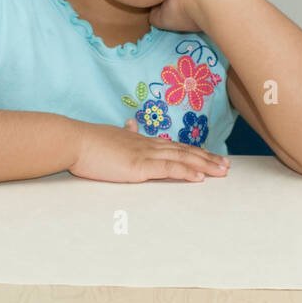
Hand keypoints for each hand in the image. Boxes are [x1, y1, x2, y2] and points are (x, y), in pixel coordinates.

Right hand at [69, 119, 229, 183]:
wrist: (75, 141)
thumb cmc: (88, 142)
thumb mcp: (110, 136)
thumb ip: (124, 133)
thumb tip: (130, 124)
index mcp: (142, 141)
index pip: (174, 146)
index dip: (194, 150)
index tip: (210, 155)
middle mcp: (148, 145)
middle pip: (184, 151)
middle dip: (207, 158)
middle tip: (226, 165)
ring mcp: (145, 155)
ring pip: (182, 159)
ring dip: (204, 165)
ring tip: (222, 171)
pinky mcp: (139, 167)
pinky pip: (169, 169)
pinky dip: (186, 173)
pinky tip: (200, 177)